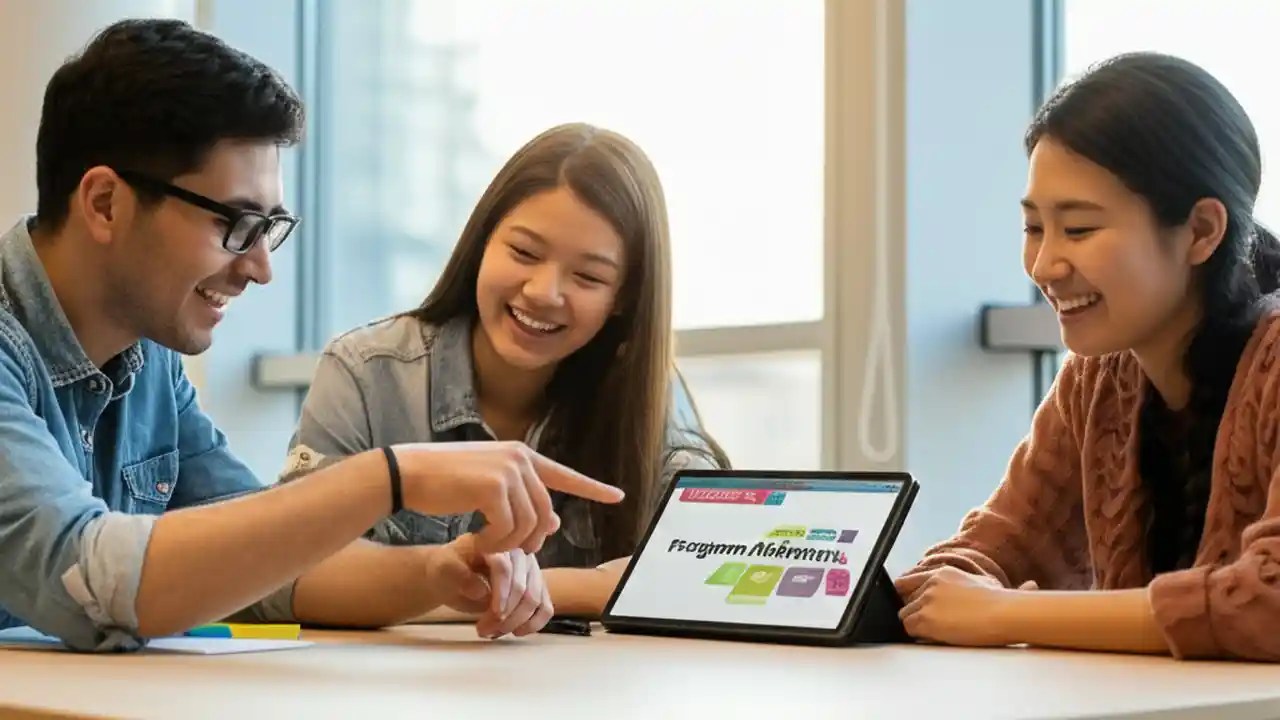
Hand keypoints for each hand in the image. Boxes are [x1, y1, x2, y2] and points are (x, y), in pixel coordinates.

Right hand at [392, 441, 623, 553]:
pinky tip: (477, 542)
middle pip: (545, 513)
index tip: (618, 496)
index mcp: (520, 455)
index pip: (565, 474)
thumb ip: (520, 500)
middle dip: (531, 541)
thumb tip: (555, 521)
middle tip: (506, 551)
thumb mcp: (488, 490)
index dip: (592, 488)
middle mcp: (519, 458)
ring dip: (508, 545)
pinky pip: (508, 530)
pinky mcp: (494, 487)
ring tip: (486, 545)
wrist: (406, 473)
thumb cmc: (443, 482)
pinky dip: (494, 545)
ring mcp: (508, 470)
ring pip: (529, 525)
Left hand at [423, 534, 552, 638]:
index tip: (493, 615)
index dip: (501, 594)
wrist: (454, 574)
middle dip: (506, 615)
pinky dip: (534, 623)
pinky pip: (545, 607)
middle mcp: (519, 553)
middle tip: (484, 630)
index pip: (505, 568)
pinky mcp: (536, 587)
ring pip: (535, 600)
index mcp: (496, 544)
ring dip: (517, 622)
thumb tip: (481, 591)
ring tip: (494, 633)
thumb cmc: (450, 568)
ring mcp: (530, 570)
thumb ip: (459, 576)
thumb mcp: (445, 569)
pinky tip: (517, 632)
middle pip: (523, 587)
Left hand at [897, 566, 1029, 646]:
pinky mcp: (926, 617)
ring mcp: (927, 599)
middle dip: (915, 612)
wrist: (1004, 613)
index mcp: (943, 573)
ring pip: (905, 614)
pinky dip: (919, 635)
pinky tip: (937, 637)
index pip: (908, 581)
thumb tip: (1032, 585)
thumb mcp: (995, 587)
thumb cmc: (1006, 604)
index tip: (916, 605)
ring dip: (917, 624)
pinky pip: (909, 628)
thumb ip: (996, 586)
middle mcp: (931, 582)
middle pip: (905, 599)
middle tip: (931, 622)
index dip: (909, 595)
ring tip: (938, 631)